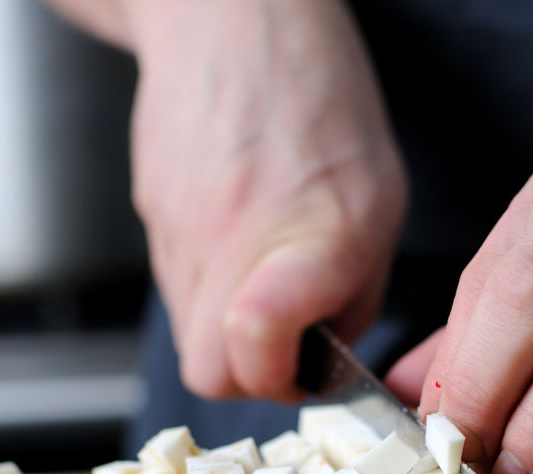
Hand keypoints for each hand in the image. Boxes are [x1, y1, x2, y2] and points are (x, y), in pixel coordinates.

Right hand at [125, 0, 404, 399]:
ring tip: (263, 274)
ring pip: (187, 334)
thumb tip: (326, 358)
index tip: (306, 365)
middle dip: (248, 373)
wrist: (230, 20)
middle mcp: (237, 239)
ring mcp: (181, 230)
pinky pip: (175, 286)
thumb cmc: (320, 98)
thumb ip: (356, 292)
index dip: (279, 379)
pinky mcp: (151, 216)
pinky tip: (235, 237)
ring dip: (225, 329)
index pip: (254, 348)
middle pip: (207, 372)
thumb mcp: (381, 200)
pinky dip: (205, 286)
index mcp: (313, 234)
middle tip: (285, 341)